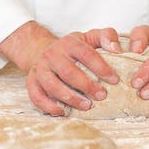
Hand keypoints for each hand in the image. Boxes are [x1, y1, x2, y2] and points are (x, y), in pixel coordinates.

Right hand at [0, 22, 120, 115]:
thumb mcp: (90, 37)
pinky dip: (49, 106)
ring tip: (87, 106)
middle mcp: (52, 54)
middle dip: (87, 86)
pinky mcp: (32, 81)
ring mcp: (40, 68)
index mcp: (69, 42)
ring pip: (52, 85)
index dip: (101, 67)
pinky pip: (36, 96)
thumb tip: (117, 49)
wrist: (43, 49)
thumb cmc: (73, 48)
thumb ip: (106, 37)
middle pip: (69, 71)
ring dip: (70, 98)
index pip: (86, 54)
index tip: (114, 80)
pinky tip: (63, 111)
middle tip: (102, 96)